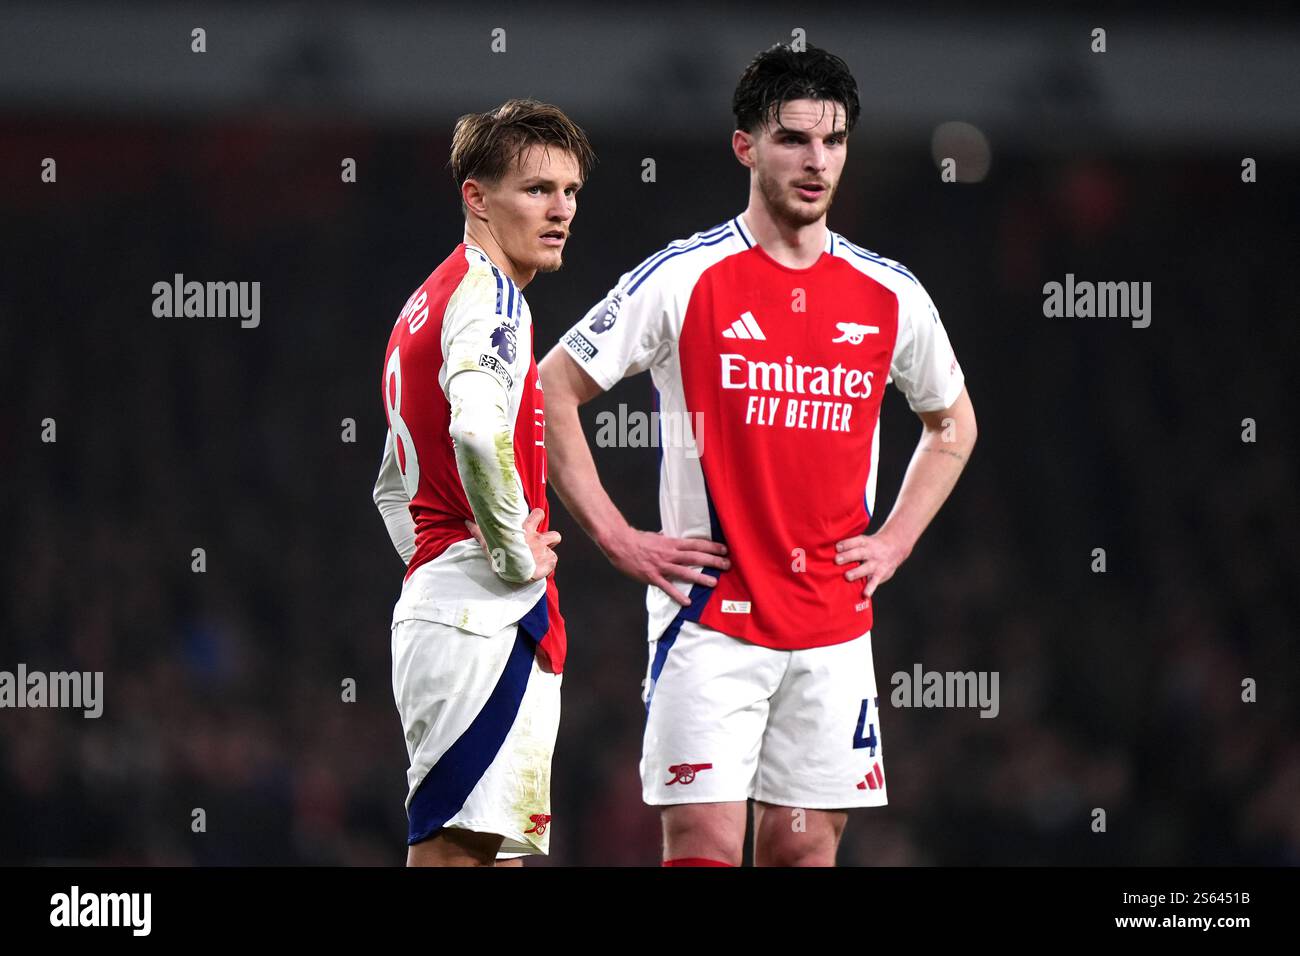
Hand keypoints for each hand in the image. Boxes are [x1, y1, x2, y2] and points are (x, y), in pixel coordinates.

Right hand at [465, 508, 560, 581]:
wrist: (512, 571)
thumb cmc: (500, 555)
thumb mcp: (489, 543)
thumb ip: (479, 532)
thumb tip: (467, 522)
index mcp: (526, 530)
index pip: (539, 513)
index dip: (538, 516)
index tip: (534, 522)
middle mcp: (538, 539)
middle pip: (555, 534)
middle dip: (551, 538)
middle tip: (542, 544)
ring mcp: (545, 551)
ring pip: (556, 548)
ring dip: (550, 552)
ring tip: (542, 557)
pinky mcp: (549, 562)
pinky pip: (553, 561)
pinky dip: (549, 564)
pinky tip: (541, 568)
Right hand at [600, 528, 729, 606]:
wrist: (620, 544)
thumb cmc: (637, 539)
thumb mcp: (655, 536)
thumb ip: (665, 539)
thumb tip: (668, 536)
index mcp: (671, 543)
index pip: (696, 544)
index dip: (711, 546)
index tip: (724, 549)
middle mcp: (669, 553)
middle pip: (695, 556)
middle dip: (713, 561)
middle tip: (727, 565)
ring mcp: (662, 565)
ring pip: (685, 571)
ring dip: (700, 577)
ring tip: (714, 583)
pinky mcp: (652, 576)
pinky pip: (667, 587)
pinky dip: (678, 595)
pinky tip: (687, 602)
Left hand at [834, 530, 910, 597]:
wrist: (895, 547)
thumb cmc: (871, 546)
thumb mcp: (863, 541)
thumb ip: (850, 546)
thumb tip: (827, 551)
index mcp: (865, 542)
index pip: (856, 541)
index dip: (846, 543)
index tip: (837, 547)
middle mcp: (871, 552)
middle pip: (859, 553)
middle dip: (848, 556)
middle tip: (837, 560)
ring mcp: (876, 564)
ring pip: (866, 568)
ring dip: (856, 572)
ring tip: (847, 576)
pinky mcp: (881, 574)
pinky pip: (875, 582)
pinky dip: (870, 588)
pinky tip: (865, 595)